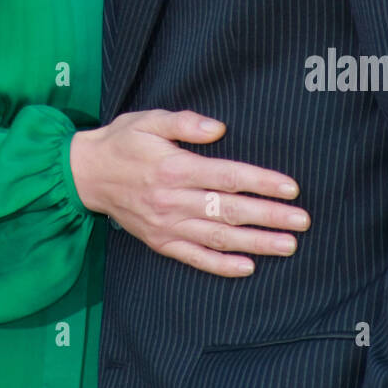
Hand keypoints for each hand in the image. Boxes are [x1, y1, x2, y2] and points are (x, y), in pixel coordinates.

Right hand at [70, 109, 309, 275]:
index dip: (261, 182)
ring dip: (256, 243)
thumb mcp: (148, 120)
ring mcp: (167, 225)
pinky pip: (195, 257)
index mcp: (174, 167)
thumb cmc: (122, 142)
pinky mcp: (160, 242)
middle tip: (302, 221)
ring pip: (219, 237)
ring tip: (288, 246)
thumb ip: (184, 122)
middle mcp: (173, 200)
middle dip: (269, 216)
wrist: (86, 175)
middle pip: (230, 210)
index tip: (290, 188)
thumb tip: (219, 128)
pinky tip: (248, 267)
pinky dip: (222, 265)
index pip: (227, 176)